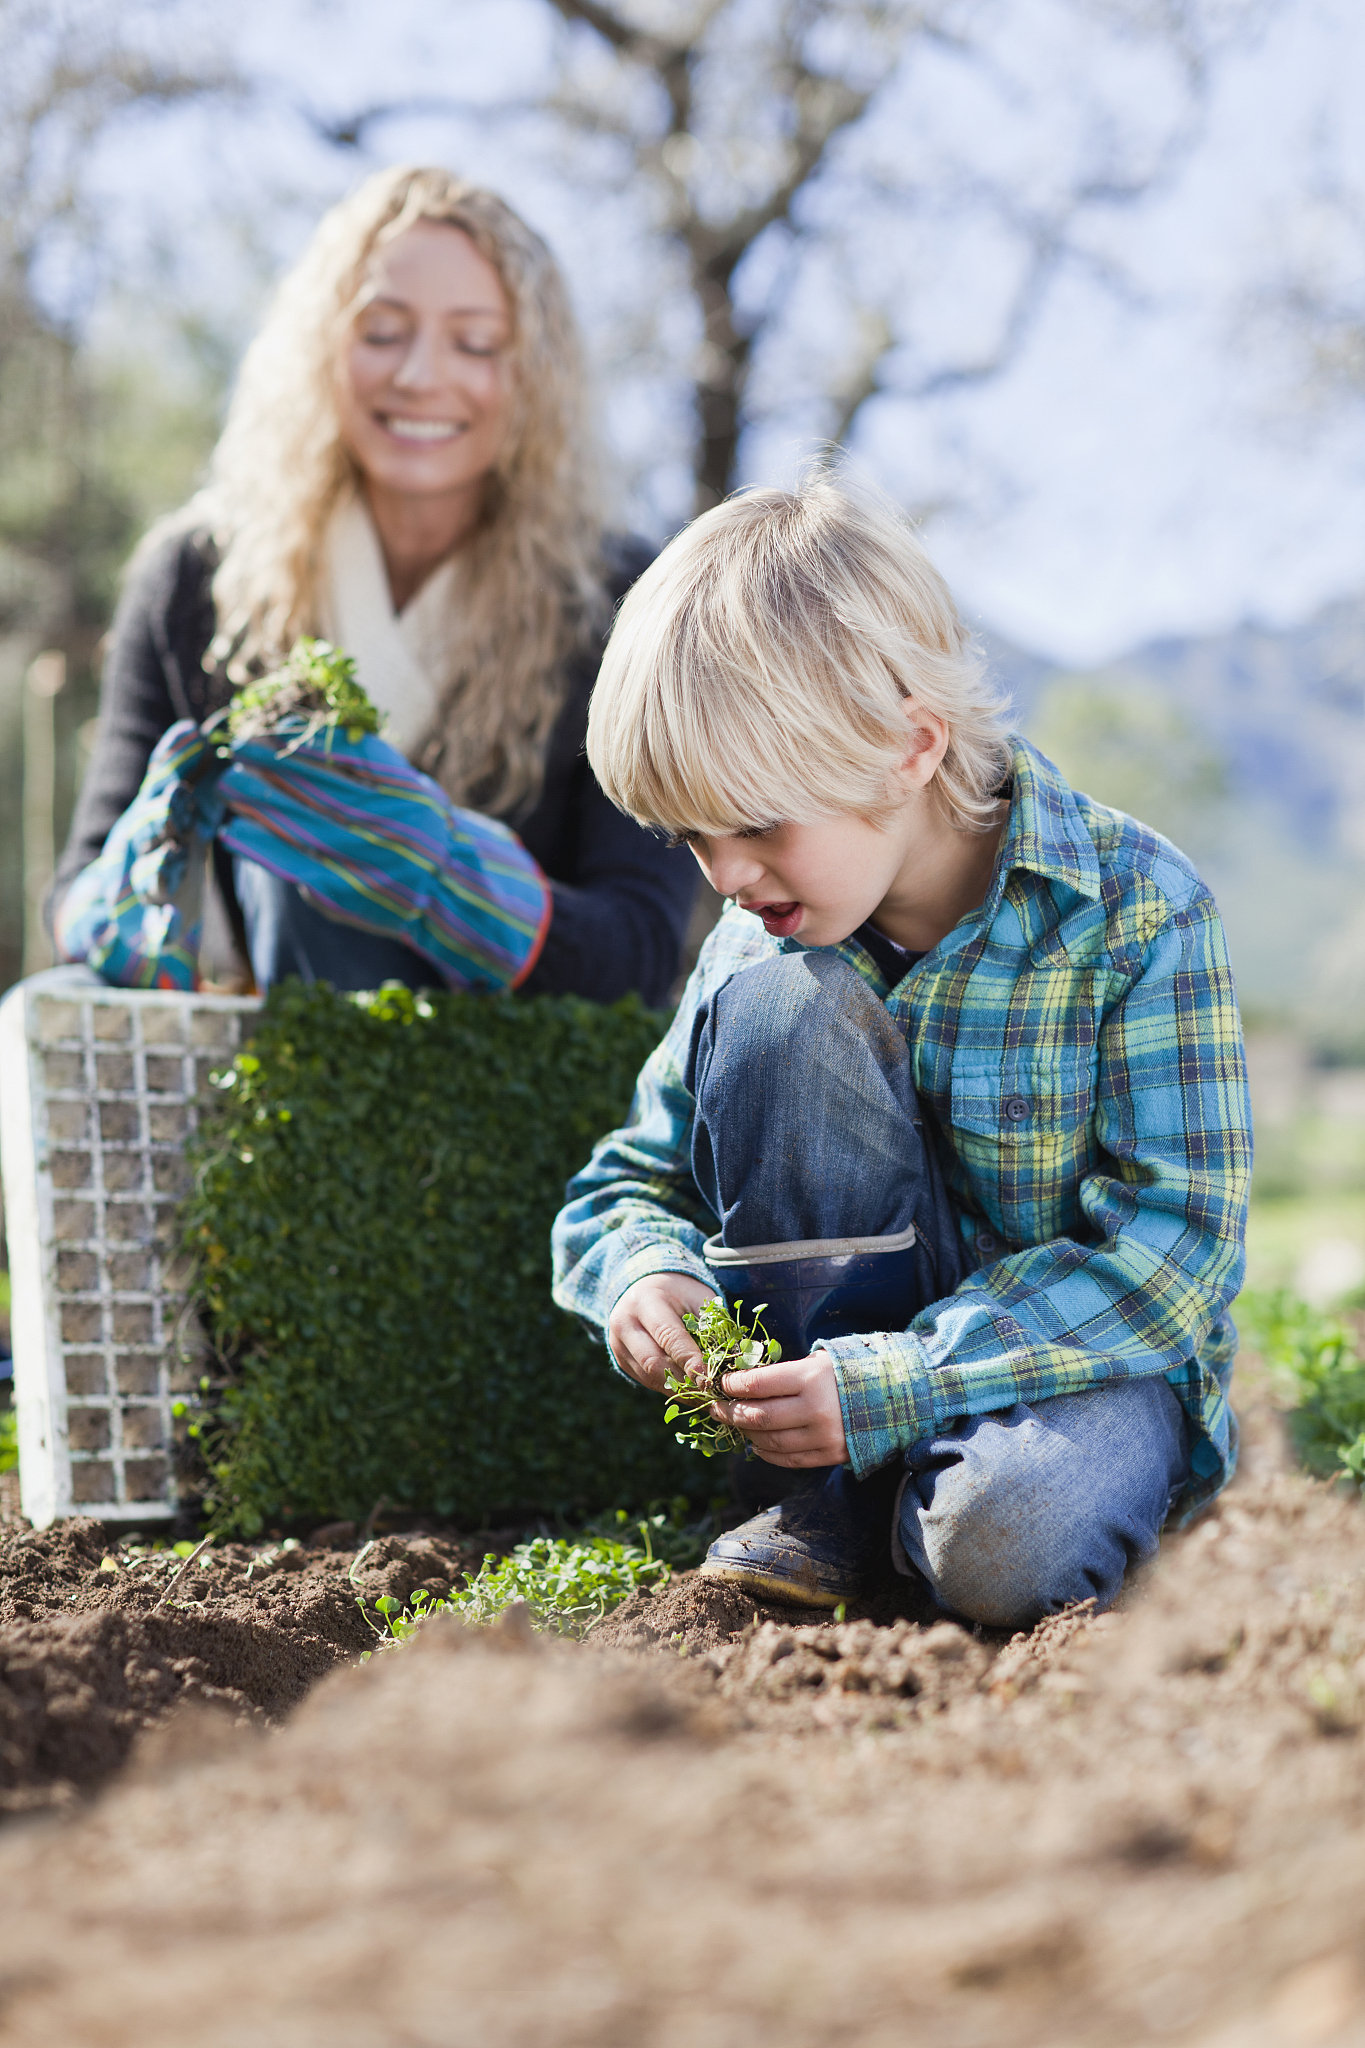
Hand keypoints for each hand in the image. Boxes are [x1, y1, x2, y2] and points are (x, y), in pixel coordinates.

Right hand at [608, 1273, 715, 1393]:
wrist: (646, 1287)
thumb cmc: (679, 1293)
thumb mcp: (697, 1298)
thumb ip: (710, 1325)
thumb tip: (727, 1360)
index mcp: (645, 1301)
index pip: (668, 1336)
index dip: (690, 1360)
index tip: (711, 1379)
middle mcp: (624, 1322)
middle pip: (653, 1362)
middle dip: (684, 1381)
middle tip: (710, 1393)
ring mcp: (618, 1343)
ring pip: (649, 1376)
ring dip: (678, 1390)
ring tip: (704, 1397)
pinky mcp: (621, 1359)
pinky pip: (646, 1380)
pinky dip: (670, 1389)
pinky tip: (690, 1392)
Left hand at [713, 1351, 848, 1468]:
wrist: (897, 1397)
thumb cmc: (851, 1372)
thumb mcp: (819, 1361)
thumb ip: (784, 1372)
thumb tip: (744, 1381)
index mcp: (811, 1378)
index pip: (757, 1384)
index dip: (732, 1385)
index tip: (721, 1384)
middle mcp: (815, 1409)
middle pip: (758, 1416)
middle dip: (730, 1412)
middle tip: (716, 1408)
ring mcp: (823, 1436)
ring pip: (770, 1441)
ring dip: (746, 1434)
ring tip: (735, 1425)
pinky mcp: (831, 1456)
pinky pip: (789, 1460)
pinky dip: (767, 1454)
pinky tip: (756, 1445)